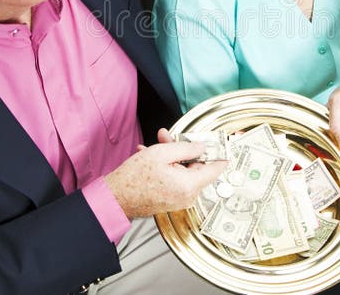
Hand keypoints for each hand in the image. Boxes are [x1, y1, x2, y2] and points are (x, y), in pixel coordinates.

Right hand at [106, 128, 227, 217]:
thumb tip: (201, 146)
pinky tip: (152, 158)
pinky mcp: (172, 201)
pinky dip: (167, 168)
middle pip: (196, 167)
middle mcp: (188, 196)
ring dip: (172, 158)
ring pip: (184, 172)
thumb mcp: (163, 153)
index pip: (216, 168)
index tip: (223, 144)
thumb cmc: (134, 178)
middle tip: (169, 138)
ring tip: (155, 147)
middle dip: (184, 151)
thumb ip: (187, 148)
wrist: (116, 198)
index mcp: (190, 185)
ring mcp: (180, 200)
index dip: (219, 153)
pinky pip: (176, 180)